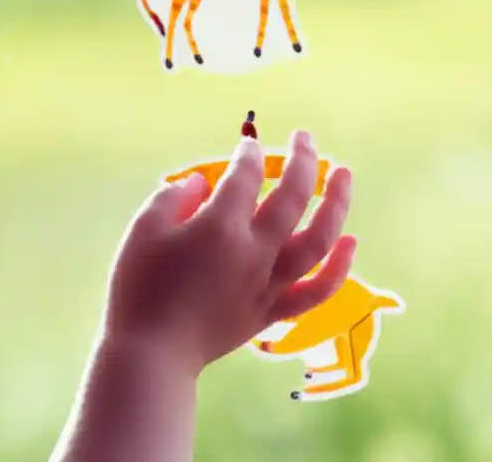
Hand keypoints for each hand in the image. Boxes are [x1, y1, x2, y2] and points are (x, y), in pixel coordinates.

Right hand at [102, 130, 355, 375]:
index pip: (247, 174)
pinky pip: (318, 290)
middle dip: (302, 158)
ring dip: (337, 202)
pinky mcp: (273, 311)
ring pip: (319, 239)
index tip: (247, 144)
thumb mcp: (143, 230)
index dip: (249, 152)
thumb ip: (174, 197)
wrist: (153, 354)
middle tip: (305, 137)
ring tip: (343, 174)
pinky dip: (341, 267)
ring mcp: (270, 282)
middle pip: (293, 195)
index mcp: (221, 227)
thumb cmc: (140, 288)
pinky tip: (351, 242)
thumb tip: (202, 182)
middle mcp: (255, 251)